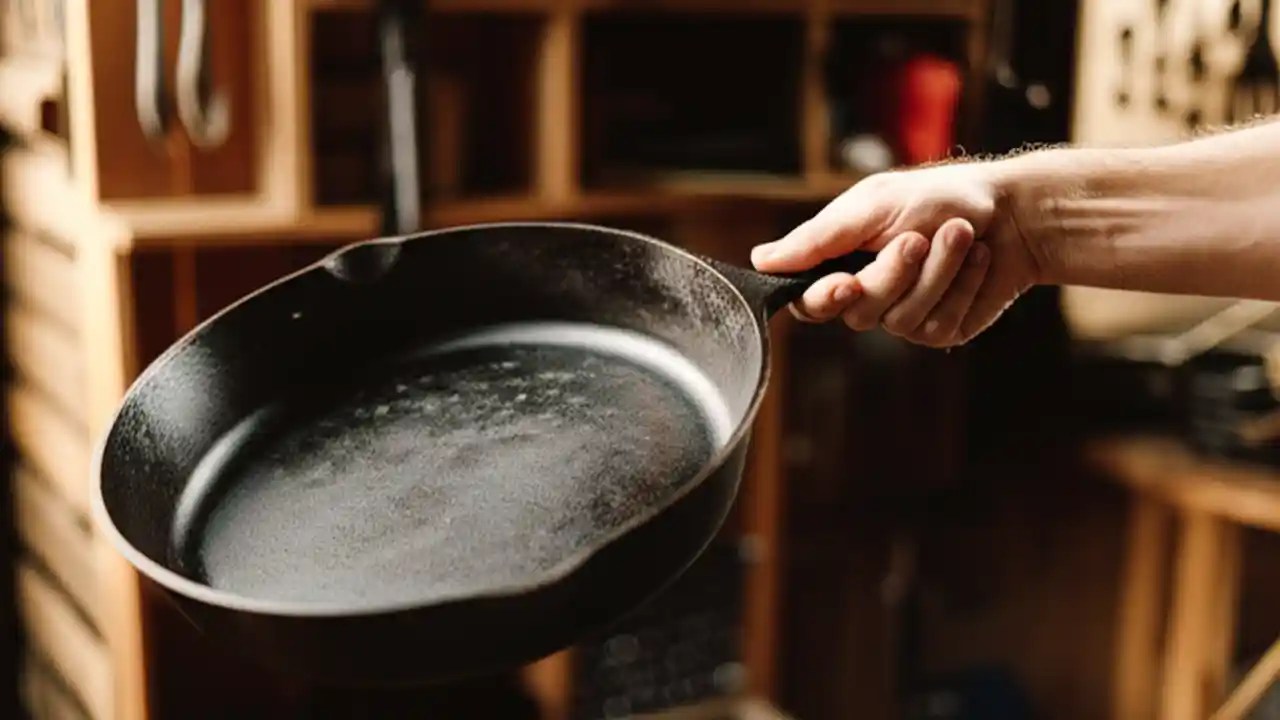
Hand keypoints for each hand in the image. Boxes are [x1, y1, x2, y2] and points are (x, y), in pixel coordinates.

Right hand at [750, 163, 1041, 347]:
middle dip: (892, 273)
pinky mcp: (941, 327)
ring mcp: (905, 314)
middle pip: (855, 311)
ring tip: (960, 235)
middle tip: (918, 238)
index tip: (844, 283)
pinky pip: (936, 323)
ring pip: (898, 319)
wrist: (1014, 210)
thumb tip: (761, 260)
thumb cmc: (941, 196)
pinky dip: (960, 285)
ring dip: (935, 272)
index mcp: (842, 259)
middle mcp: (868, 291)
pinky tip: (977, 260)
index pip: (808, 300)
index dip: (821, 299)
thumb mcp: (872, 205)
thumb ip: (817, 238)